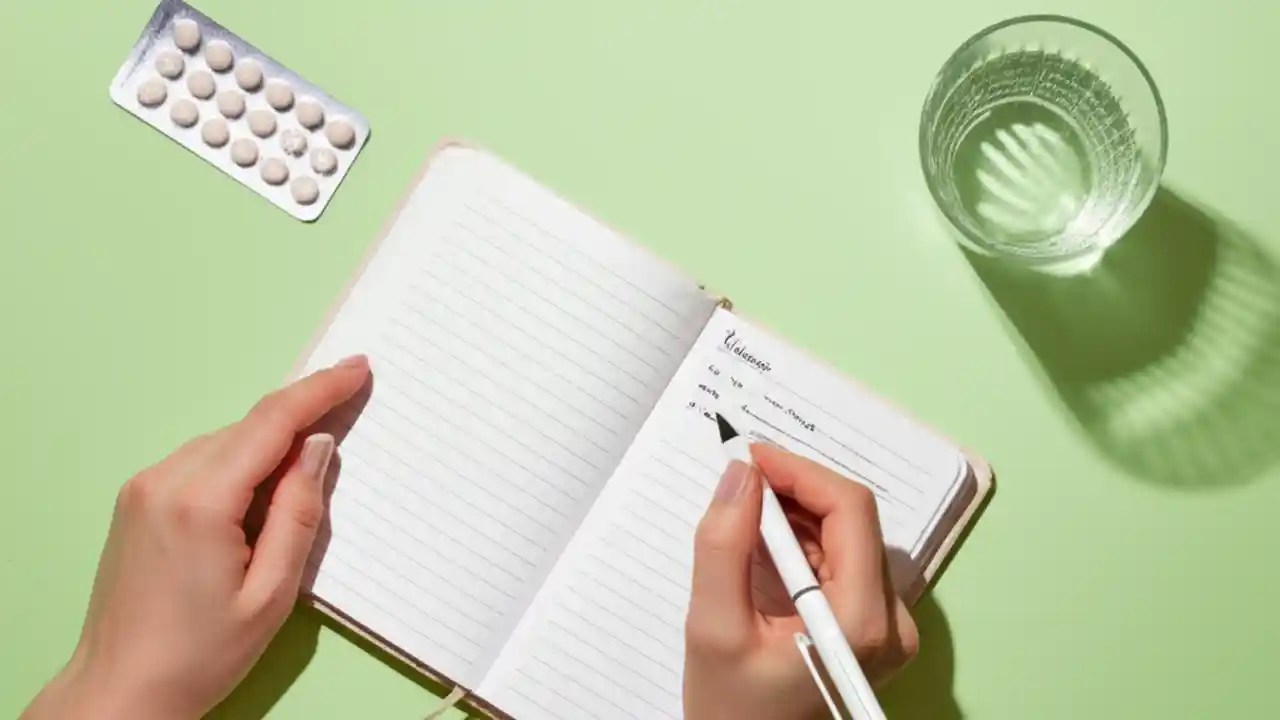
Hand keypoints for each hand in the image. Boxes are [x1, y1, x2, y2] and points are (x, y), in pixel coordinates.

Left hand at [22, 356, 369, 719]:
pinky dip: (239, 463)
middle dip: (300, 418)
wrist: (119, 691)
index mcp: (200, 502)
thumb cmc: (201, 654)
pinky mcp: (135, 500)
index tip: (357, 367)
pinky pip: (201, 461)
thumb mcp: (272, 593)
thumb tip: (318, 447)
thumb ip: (299, 512)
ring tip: (306, 473)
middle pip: (248, 428)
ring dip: (269, 445)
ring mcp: (143, 487)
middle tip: (351, 409)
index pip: (271, 423)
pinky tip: (260, 493)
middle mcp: (164, 480)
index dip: (319, 391)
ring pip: (224, 442)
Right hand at [683, 443, 917, 719]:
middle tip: (740, 479)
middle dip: (795, 489)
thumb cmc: (731, 709)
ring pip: (848, 536)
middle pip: (852, 520)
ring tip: (744, 512)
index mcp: (862, 620)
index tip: (749, 457)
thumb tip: (741, 475)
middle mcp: (892, 619)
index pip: (849, 511)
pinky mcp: (872, 629)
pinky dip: (804, 542)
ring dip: (797, 513)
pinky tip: (763, 545)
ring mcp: (887, 626)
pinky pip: (843, 562)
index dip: (799, 471)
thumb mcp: (713, 628)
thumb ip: (724, 547)